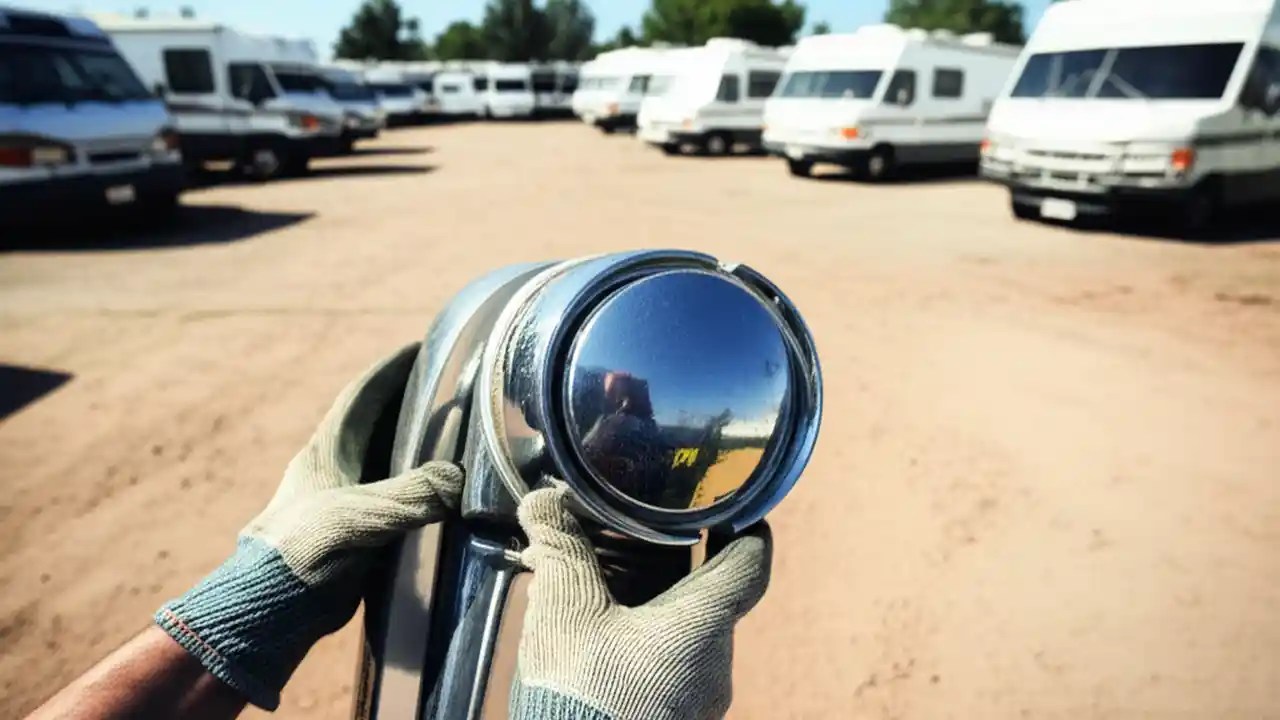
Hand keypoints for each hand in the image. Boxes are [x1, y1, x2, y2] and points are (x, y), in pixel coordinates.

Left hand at [154, 344, 461, 709]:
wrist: (273, 607)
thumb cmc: (310, 551)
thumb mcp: (366, 514)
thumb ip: (415, 493)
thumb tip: (458, 478)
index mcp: (326, 450)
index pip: (361, 396)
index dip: (389, 370)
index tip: (419, 348)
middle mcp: (329, 468)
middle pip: (372, 424)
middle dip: (405, 404)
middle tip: (445, 389)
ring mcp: (336, 500)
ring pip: (379, 461)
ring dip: (410, 447)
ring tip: (451, 438)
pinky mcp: (346, 532)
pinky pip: (386, 496)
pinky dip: (411, 487)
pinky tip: (437, 496)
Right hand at [510, 487, 771, 719]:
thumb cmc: (581, 692)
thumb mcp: (565, 608)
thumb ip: (561, 547)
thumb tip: (544, 500)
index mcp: (705, 624)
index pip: (752, 562)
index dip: (746, 528)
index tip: (729, 509)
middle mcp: (715, 665)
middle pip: (711, 597)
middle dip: (671, 567)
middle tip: (633, 543)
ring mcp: (698, 705)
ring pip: (684, 636)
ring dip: (647, 610)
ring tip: (593, 595)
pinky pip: (666, 673)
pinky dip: (637, 647)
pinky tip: (590, 643)